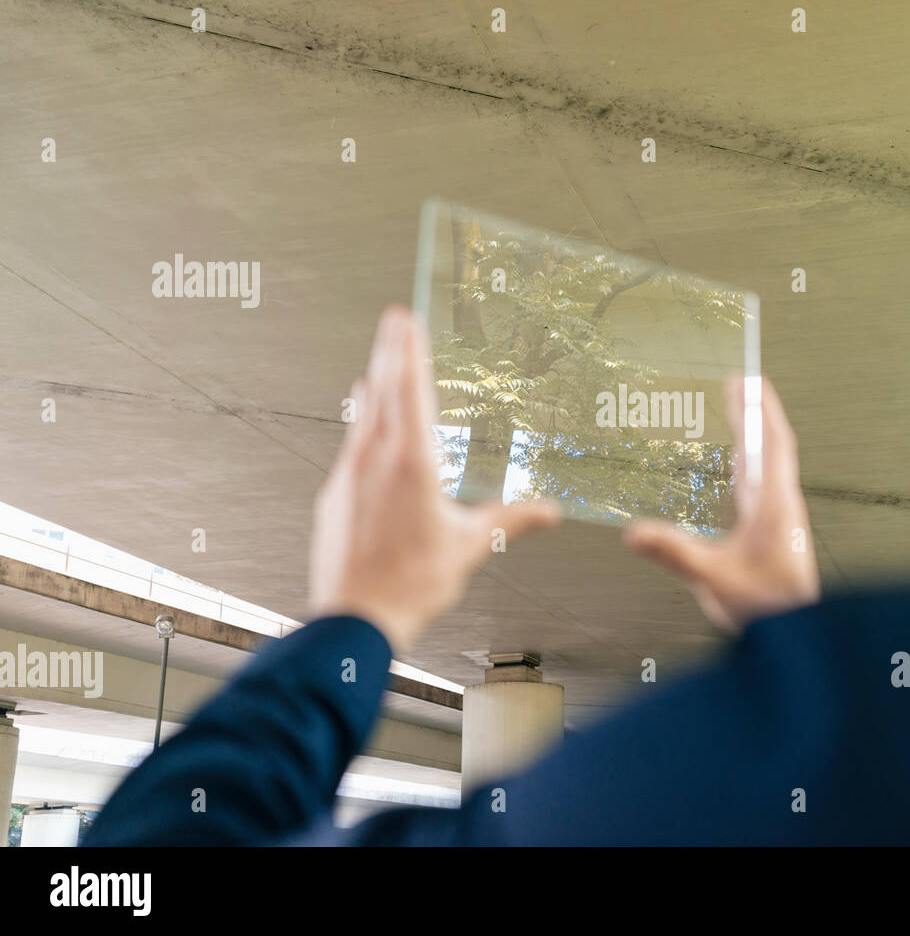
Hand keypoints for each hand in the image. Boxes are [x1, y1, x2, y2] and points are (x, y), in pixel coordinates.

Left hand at [309, 306, 559, 651]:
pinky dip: (360, 429)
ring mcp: (348, 477)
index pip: (410, 390)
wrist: (354, 620)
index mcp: (411, 463)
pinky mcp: (334, 498)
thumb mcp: (470, 547)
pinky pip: (350, 449)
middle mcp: (374, 460)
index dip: (409, 350)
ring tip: (377, 370)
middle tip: (392, 324)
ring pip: (361, 419)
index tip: (406, 318)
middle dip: (389, 353)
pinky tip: (364, 433)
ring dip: (372, 389)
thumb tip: (546, 512)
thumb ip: (510, 521)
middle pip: (381, 391)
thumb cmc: (408, 586)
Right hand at [624, 376, 819, 632]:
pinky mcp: (774, 534)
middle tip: (740, 382)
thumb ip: (674, 553)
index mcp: (775, 506)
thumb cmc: (769, 609)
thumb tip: (634, 532)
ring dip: (754, 436)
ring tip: (737, 412)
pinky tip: (737, 468)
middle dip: (755, 412)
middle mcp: (782, 507)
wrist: (798, 636)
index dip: (760, 410)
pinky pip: (763, 486)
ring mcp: (780, 520)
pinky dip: (750, 464)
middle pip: (771, 446)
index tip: (750, 380)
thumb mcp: (715, 579)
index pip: (772, 444)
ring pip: (768, 465)